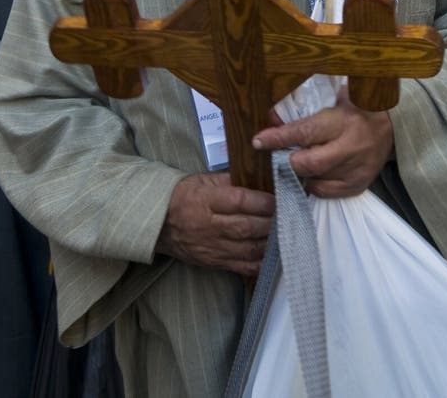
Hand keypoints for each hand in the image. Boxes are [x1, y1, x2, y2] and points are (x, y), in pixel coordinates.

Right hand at [156, 171, 274, 276]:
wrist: (158, 224)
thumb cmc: (183, 196)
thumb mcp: (203, 180)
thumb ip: (230, 180)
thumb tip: (259, 179)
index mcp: (206, 201)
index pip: (239, 201)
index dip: (262, 201)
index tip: (279, 198)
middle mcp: (209, 226)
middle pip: (247, 227)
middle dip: (271, 222)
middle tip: (288, 216)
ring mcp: (212, 248)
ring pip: (248, 249)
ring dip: (270, 243)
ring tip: (285, 234)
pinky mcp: (214, 263)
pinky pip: (242, 267)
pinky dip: (260, 263)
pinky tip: (274, 256)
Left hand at [252, 86, 393, 198]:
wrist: (392, 126)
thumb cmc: (357, 108)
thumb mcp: (333, 100)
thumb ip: (303, 111)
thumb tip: (272, 118)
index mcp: (344, 121)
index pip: (305, 132)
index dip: (278, 138)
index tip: (258, 141)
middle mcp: (351, 147)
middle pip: (310, 163)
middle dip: (289, 162)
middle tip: (280, 156)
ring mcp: (356, 170)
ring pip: (316, 180)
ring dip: (301, 173)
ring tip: (299, 162)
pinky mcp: (358, 185)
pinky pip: (326, 192)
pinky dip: (314, 184)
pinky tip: (315, 173)